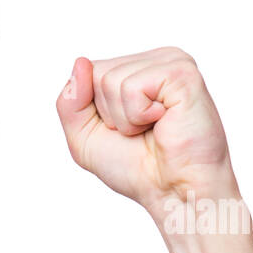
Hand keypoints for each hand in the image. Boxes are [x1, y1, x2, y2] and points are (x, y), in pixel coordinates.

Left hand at [55, 47, 235, 209]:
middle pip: (98, 74)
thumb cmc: (136, 168)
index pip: (89, 71)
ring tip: (152, 128)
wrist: (172, 192)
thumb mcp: (84, 137)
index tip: (123, 129)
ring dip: (125, 119)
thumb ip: (70, 102)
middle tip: (141, 132)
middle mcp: (156, 59)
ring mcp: (172, 62)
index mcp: (138, 69)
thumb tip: (80, 62)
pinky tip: (163, 122)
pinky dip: (138, 116)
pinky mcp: (182, 73)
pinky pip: (132, 88)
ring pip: (111, 80)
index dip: (94, 110)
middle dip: (109, 115)